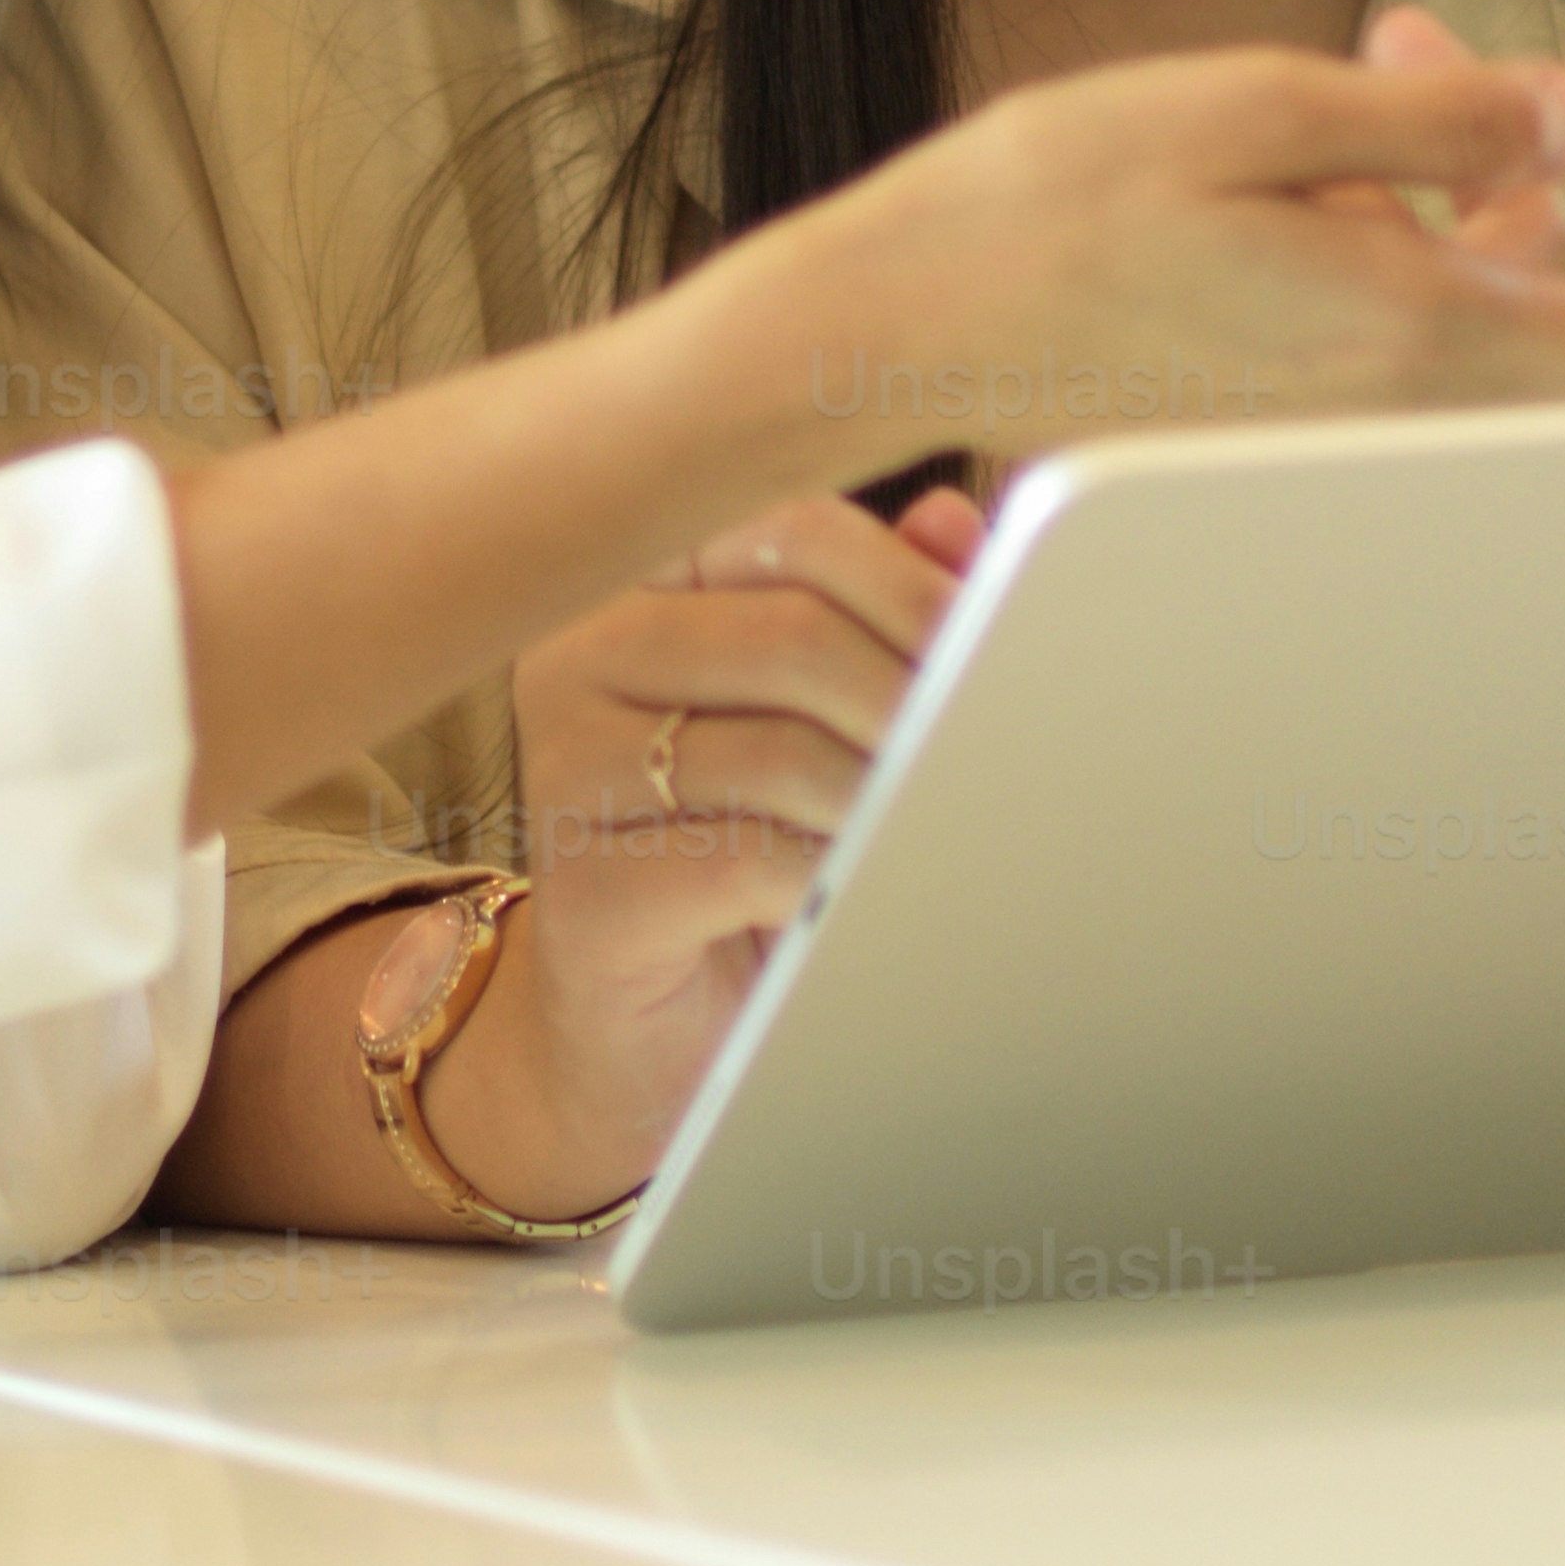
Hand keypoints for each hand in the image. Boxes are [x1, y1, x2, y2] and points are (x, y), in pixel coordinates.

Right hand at [449, 488, 992, 1217]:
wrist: (637, 1039)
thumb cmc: (739, 862)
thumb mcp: (818, 727)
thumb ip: (876, 615)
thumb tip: (959, 526)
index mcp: (640, 589)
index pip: (790, 534)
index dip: (912, 586)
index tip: (999, 642)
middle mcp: (581, 661)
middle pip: (794, 633)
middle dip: (919, 697)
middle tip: (997, 749)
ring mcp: (566, 774)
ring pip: (782, 751)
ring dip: (893, 799)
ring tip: (953, 829)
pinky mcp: (586, 892)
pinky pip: (749, 863)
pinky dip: (841, 880)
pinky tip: (882, 896)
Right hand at [758, 12, 1564, 471]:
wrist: (893, 322)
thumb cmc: (1054, 204)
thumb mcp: (1261, 109)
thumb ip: (1447, 117)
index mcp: (1399, 330)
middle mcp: (1376, 404)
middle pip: (1538, 309)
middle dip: (1517, 166)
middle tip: (1406, 45)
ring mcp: (1318, 430)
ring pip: (1456, 316)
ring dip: (1438, 193)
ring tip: (1345, 68)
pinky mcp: (1262, 431)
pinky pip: (1378, 344)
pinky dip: (1372, 247)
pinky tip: (1292, 169)